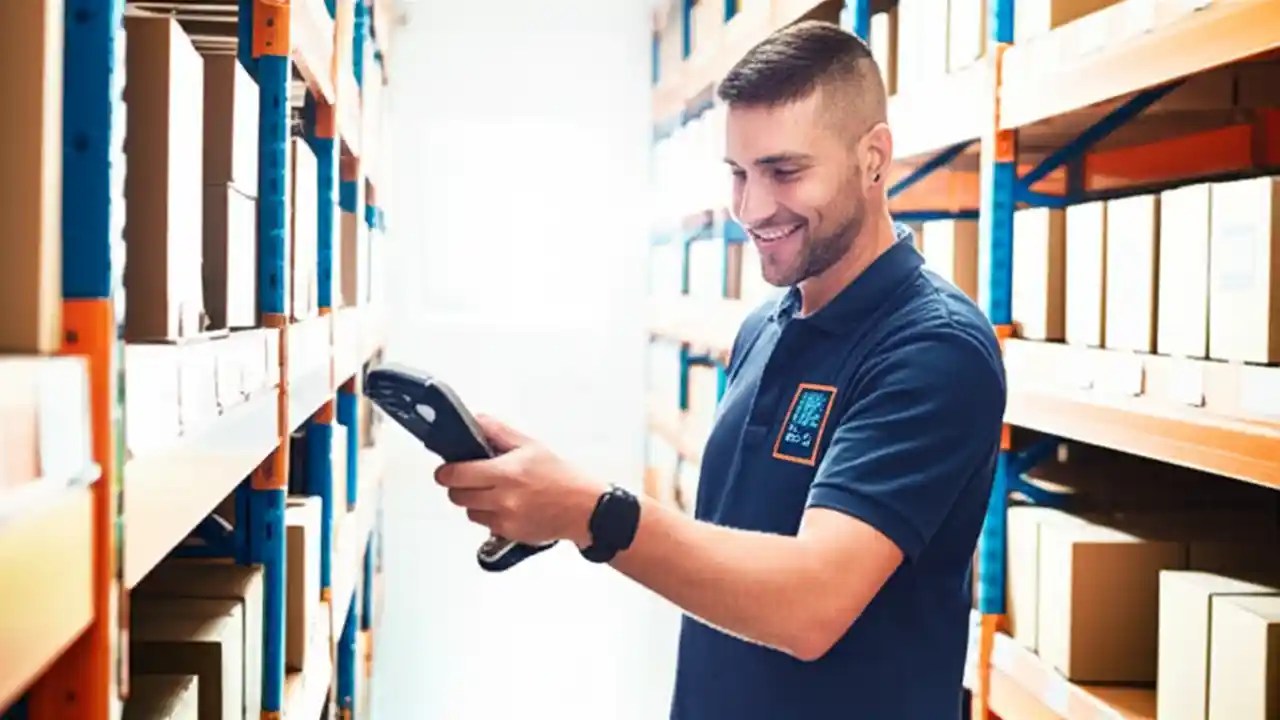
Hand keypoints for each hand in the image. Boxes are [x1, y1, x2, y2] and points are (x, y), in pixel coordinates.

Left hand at [434, 415, 604, 547]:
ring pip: (469, 512)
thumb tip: (476, 421)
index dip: (446, 472)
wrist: (584, 508)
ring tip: (494, 493)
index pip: (456, 474)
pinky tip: (507, 507)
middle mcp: (503, 498)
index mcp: (506, 472)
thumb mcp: (530, 445)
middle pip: (457, 496)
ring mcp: (505, 519)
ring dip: (475, 502)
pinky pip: (486, 525)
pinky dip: (490, 516)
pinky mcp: (509, 534)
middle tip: (469, 479)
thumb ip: (498, 432)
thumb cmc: (561, 477)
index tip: (445, 470)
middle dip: (458, 486)